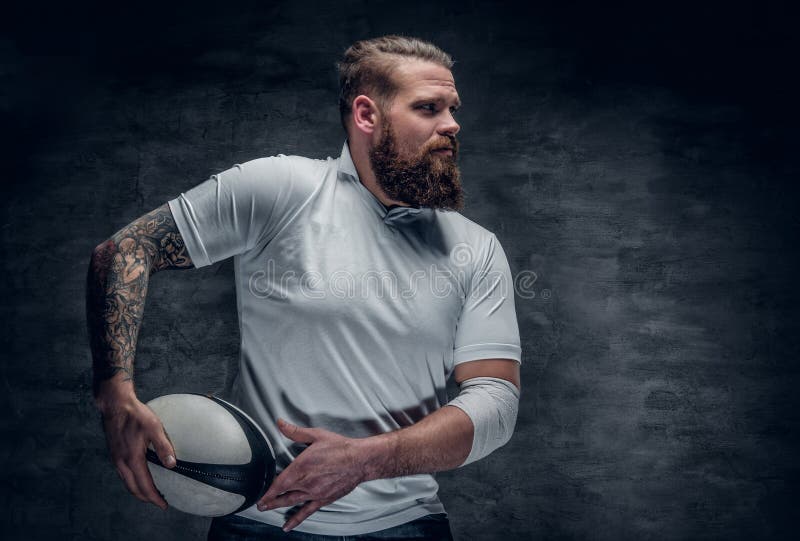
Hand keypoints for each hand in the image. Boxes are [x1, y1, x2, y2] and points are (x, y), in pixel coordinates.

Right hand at [99, 391, 175, 508]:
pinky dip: (131, 482)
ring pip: (126, 482)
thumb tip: (172, 464)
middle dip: (146, 497)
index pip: (144, 485)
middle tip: (158, 502)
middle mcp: (122, 462)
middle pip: (133, 488)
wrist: (115, 405)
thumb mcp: (154, 428)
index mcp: (133, 458)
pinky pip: (123, 475)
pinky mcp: (114, 454)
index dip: (154, 497)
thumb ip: (163, 446)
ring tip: (150, 494)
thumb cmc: (136, 415)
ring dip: (138, 491)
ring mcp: (116, 459)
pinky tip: (138, 478)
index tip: (163, 504)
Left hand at [257, 419, 376, 531]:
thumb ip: (295, 432)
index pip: (279, 483)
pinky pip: (306, 512)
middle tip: (260, 505)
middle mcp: (305, 483)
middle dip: (269, 501)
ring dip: (278, 507)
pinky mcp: (323, 499)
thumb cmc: (340, 447)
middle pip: (282, 495)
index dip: (267, 491)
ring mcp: (314, 493)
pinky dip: (296, 520)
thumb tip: (280, 423)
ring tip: (268, 509)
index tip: (259, 495)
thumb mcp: (316, 435)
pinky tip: (288, 526)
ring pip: (291, 502)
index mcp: (301, 467)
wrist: (359, 460)